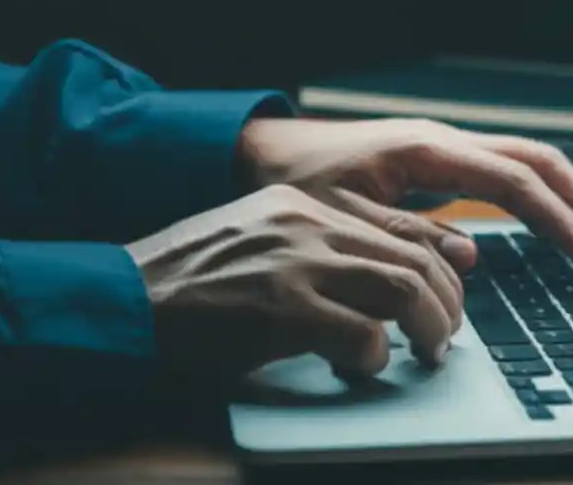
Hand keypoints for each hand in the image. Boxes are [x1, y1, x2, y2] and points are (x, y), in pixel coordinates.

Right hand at [126, 185, 461, 378]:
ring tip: (425, 352)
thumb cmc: (191, 283)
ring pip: (402, 289)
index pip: (403, 226)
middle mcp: (307, 223)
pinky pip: (362, 334)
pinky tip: (356, 367)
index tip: (450, 296)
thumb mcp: (262, 243)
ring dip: (427, 328)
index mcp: (305, 205)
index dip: (441, 266)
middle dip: (445, 303)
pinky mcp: (281, 308)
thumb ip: (321, 248)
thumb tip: (388, 276)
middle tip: (444, 336)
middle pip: (414, 258)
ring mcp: (295, 262)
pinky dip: (373, 357)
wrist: (121, 297)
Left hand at [237, 118, 572, 264]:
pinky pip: (504, 172)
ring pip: (527, 160)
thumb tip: (472, 255)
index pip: (515, 181)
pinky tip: (548, 225)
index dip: (557, 218)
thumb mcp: (342, 221)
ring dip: (564, 196)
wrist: (263, 151)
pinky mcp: (440, 160)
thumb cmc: (297, 184)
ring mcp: (446, 146)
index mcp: (428, 151)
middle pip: (538, 158)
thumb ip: (407, 239)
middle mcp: (446, 139)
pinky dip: (537, 197)